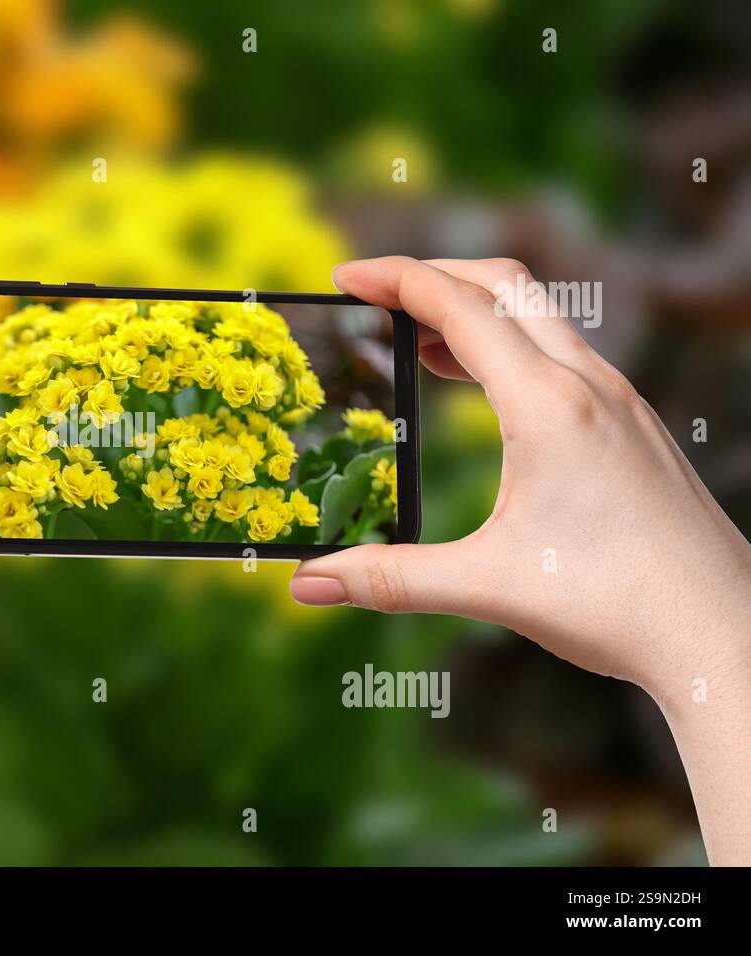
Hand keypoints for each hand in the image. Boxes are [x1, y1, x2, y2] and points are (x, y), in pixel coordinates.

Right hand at [289, 256, 750, 861]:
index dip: (394, 279)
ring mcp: (618, 400)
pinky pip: (562, 352)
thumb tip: (306, 586)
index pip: (459, 306)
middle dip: (431, 274)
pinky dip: (508, 345)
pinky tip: (484, 389)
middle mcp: (588, 385)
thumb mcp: (487, 586)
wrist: (722, 633)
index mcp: (547, 406)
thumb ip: (389, 578)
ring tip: (414, 343)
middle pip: (502, 284)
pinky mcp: (632, 423)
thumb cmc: (617, 606)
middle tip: (372, 296)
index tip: (343, 277)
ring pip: (538, 315)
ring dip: (472, 310)